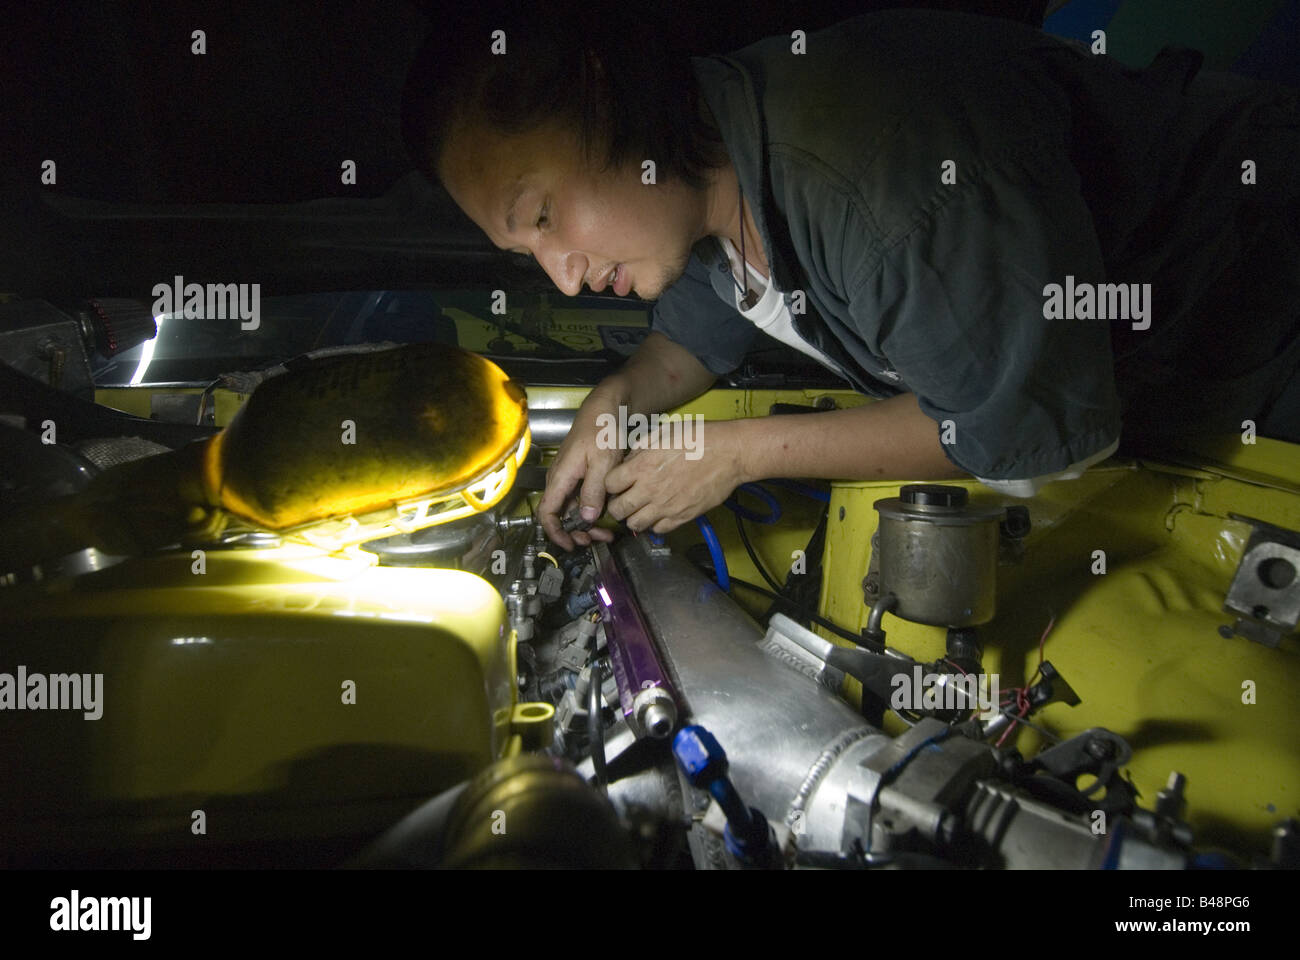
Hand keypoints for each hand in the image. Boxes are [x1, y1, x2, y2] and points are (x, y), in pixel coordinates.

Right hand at [537, 385, 625, 549]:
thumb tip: (586, 517)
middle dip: (576, 532)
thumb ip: (593, 490)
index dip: (556, 533)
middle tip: (599, 539)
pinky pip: (580, 499)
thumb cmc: (602, 431)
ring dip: (586, 523)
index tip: (571, 545)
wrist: (605, 409)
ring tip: (607, 532)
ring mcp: (569, 478)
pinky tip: (607, 515)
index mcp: (560, 478)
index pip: (546, 513)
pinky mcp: (579, 476)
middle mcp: (560, 481)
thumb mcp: (602, 462)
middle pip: (560, 515)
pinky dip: (591, 510)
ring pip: (571, 509)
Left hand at [603, 418, 747, 533]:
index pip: (609, 484)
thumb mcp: (662, 433)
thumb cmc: (698, 437)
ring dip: (633, 518)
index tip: (617, 482)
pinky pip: (659, 530)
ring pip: (635, 525)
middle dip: (617, 505)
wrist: (729, 453)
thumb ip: (640, 449)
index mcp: (642, 466)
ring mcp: (666, 506)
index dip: (611, 484)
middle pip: (617, 510)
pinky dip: (655, 525)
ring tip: (640, 509)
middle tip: (624, 499)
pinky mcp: (682, 517)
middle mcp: (650, 489)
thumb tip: (628, 463)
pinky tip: (659, 513)